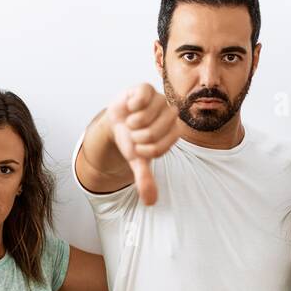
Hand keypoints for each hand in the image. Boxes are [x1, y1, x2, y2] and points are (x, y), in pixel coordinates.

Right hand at [105, 83, 181, 204]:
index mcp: (173, 132)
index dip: (142, 150)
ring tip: (131, 120)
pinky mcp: (146, 88)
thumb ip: (145, 178)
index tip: (139, 146)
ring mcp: (159, 100)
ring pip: (144, 118)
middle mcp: (170, 115)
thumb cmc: (132, 139)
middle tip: (134, 132)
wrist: (117, 121)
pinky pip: (141, 99)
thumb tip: (150, 202)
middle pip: (151, 134)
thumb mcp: (138, 160)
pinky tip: (130, 107)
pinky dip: (130, 107)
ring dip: (131, 123)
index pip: (157, 148)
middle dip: (136, 137)